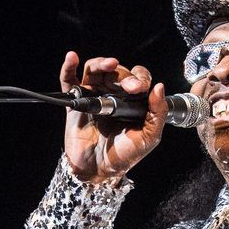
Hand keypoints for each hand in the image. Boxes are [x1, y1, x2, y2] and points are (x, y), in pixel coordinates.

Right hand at [60, 51, 166, 183]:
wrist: (99, 170)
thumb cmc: (124, 155)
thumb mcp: (149, 137)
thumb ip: (158, 114)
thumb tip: (159, 87)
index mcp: (132, 100)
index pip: (137, 78)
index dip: (140, 78)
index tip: (141, 88)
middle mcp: (113, 95)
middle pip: (117, 72)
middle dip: (125, 76)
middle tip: (131, 88)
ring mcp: (93, 96)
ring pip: (96, 70)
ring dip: (103, 64)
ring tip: (110, 64)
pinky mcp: (75, 102)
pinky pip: (69, 81)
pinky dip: (69, 67)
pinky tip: (73, 58)